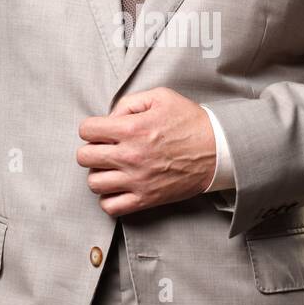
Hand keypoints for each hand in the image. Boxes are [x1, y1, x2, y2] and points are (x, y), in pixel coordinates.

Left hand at [77, 86, 216, 215]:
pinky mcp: (146, 199)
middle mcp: (130, 156)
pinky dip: (109, 199)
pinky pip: (111, 207)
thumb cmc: (191, 122)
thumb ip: (130, 103)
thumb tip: (110, 117)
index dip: (92, 128)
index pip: (86, 130)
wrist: (218, 150)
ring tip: (111, 169)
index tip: (102, 131)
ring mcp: (137, 180)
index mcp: (132, 128)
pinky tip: (118, 187)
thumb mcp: (161, 97)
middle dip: (91, 149)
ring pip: (94, 183)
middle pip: (84, 157)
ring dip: (99, 174)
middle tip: (105, 149)